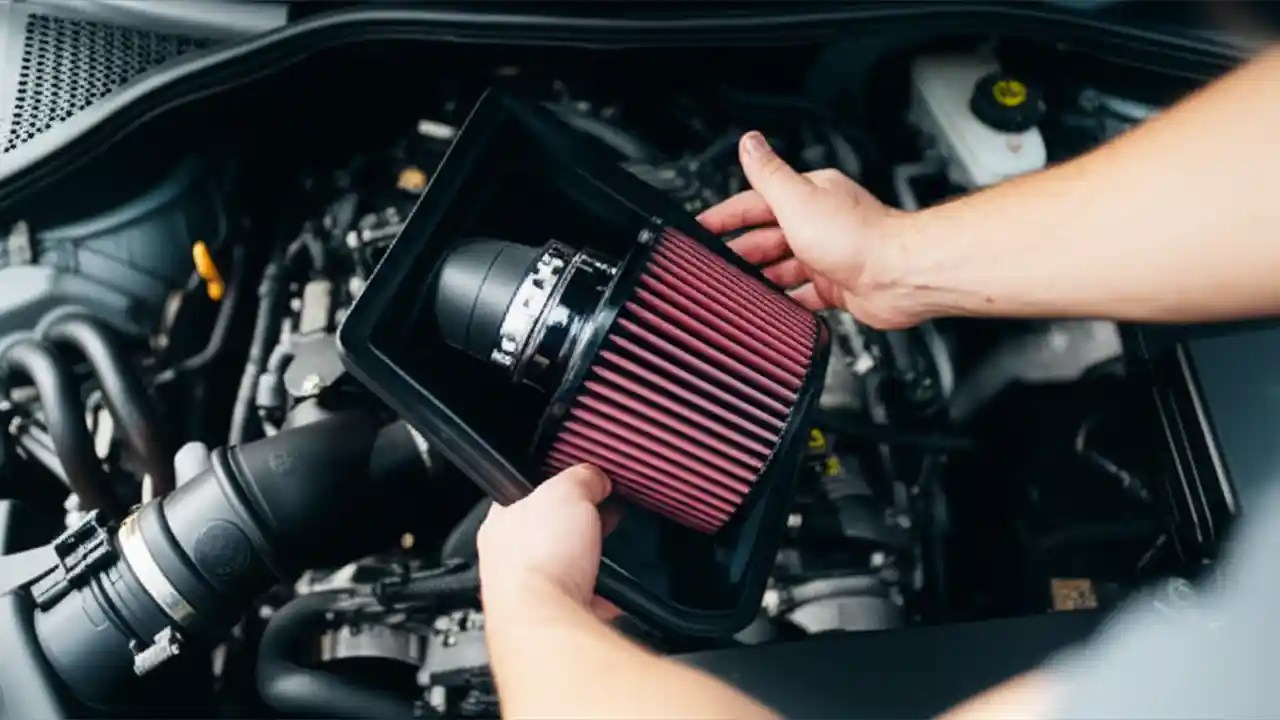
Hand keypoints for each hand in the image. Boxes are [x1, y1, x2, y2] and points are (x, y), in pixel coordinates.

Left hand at [478, 464, 619, 619]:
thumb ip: (581, 477)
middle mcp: (507, 560)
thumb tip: (594, 477)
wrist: (547, 621)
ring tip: (605, 553)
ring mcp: (528, 593)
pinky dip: (597, 597)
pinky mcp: (551, 619)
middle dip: (578, 525)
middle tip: (602, 517)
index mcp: (500, 522)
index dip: (557, 485)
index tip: (582, 484)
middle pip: (548, 532)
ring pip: (563, 568)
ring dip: (587, 561)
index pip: (525, 494)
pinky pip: (580, 601)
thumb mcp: (567, 490)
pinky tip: (609, 592)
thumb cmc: (539, 559)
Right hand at [698, 131, 920, 328]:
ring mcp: (828, 255)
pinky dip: (786, 302)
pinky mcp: (838, 286)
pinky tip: (772, 308)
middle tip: (712, 266)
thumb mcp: (799, 199)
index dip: (724, 216)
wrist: (899, 276)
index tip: (699, 227)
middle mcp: (818, 222)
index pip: (754, 203)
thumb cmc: (858, 236)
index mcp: (808, 195)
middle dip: (739, 252)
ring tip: (736, 289)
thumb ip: (769, 174)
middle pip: (766, 238)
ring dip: (760, 278)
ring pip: (782, 268)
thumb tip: (749, 141)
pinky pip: (803, 296)